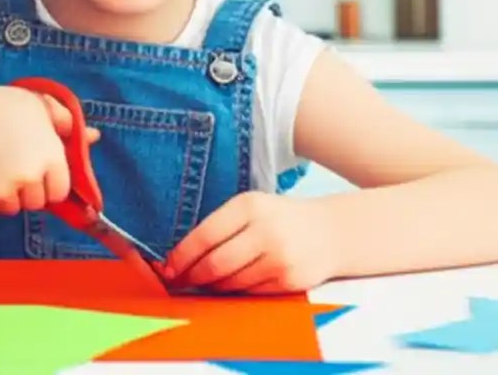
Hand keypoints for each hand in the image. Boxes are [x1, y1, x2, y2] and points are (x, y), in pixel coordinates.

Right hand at [0, 82, 98, 217]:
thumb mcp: (35, 105)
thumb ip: (65, 122)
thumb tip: (94, 137)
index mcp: (51, 155)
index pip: (59, 190)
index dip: (48, 182)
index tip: (35, 171)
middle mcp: (31, 175)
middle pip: (36, 202)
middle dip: (26, 190)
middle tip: (10, 164)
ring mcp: (6, 188)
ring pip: (13, 208)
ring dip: (6, 195)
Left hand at [161, 192, 340, 293]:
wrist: (331, 232)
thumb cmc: (279, 219)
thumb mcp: (251, 208)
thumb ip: (220, 227)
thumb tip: (180, 257)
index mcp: (249, 206)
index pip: (204, 236)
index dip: (181, 256)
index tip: (166, 267)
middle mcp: (266, 230)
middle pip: (215, 263)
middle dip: (191, 276)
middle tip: (178, 281)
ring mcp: (280, 257)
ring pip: (231, 281)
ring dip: (211, 285)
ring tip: (202, 281)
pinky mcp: (291, 280)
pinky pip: (250, 292)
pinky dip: (234, 291)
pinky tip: (229, 285)